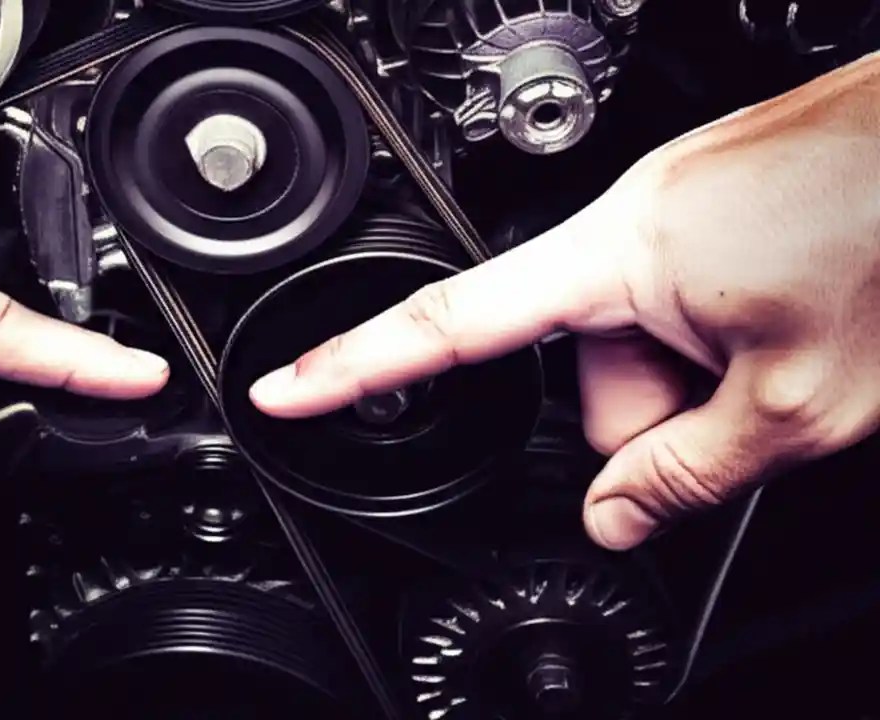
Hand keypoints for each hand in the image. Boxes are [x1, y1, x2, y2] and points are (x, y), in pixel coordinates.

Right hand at [249, 52, 879, 549]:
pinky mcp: (713, 208)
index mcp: (616, 259)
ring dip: (698, 381)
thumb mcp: (797, 402)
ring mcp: (674, 210)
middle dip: (648, 416)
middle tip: (741, 420)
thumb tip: (617, 520)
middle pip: (580, 367)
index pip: (448, 326)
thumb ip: (687, 476)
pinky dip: (721, 338)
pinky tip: (791, 331)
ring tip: (787, 364)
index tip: (286, 387)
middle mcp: (629, 222)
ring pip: (640, 342)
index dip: (353, 366)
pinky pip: (680, 299)